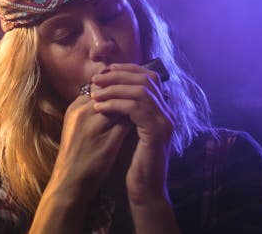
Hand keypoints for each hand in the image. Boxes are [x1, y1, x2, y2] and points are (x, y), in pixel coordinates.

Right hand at [47, 92, 133, 204]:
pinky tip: (143, 123)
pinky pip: (126, 124)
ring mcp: (94, 127)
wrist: (69, 182)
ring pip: (121, 106)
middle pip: (112, 92)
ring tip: (145, 108)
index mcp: (75, 107)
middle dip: (127, 92)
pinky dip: (136, 121)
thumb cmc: (76, 154)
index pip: (100, 86)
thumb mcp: (77, 126)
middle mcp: (83, 113)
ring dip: (133, 105)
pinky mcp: (106, 142)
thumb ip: (92, 110)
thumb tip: (114, 96)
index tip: (130, 89)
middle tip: (142, 95)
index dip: (117, 86)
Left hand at [90, 62, 176, 203]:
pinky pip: (137, 108)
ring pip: (141, 91)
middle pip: (146, 78)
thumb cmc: (132, 163)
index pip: (149, 77)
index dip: (127, 69)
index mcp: (161, 110)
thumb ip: (124, 110)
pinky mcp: (157, 133)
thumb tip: (108, 88)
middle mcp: (167, 113)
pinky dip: (116, 104)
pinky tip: (100, 108)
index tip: (106, 70)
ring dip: (114, 88)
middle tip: (96, 79)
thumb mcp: (126, 130)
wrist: (144, 191)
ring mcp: (164, 122)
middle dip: (119, 75)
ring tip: (94, 93)